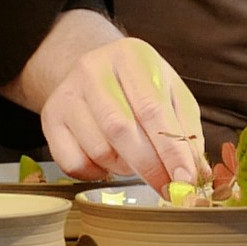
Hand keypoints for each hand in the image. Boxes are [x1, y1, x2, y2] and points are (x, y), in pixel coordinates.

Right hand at [20, 11, 205, 187]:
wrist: (94, 72)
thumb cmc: (140, 87)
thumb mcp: (170, 94)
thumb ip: (186, 131)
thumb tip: (196, 174)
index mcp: (130, 56)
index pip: (152, 109)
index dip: (170, 149)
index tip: (185, 178)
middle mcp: (92, 69)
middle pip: (121, 129)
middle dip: (149, 167)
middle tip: (168, 189)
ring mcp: (67, 94)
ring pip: (98, 149)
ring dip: (124, 168)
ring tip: (134, 161)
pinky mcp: (50, 118)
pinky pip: (73, 163)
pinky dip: (97, 173)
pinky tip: (108, 162)